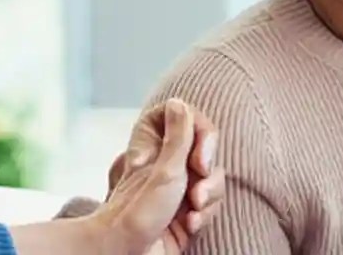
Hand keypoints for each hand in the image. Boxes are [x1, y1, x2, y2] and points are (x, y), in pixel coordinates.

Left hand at [87, 99, 225, 253]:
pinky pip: (211, 204)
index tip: (199, 157)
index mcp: (156, 145)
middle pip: (207, 150)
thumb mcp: (166, 170)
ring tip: (193, 212)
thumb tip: (178, 102)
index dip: (200, 132)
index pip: (187, 117)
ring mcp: (179, 187)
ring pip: (214, 179)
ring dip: (209, 197)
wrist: (128, 254)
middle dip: (208, 173)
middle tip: (197, 191)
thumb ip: (179, 136)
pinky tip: (191, 225)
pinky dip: (205, 214)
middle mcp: (168, 162)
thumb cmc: (140, 213)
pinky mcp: (188, 211)